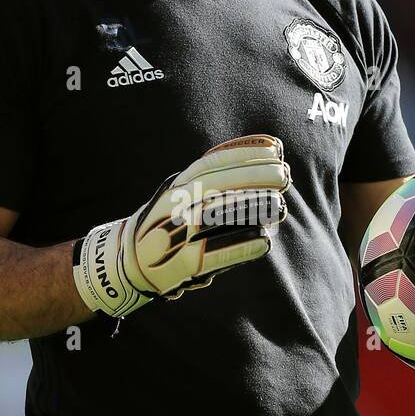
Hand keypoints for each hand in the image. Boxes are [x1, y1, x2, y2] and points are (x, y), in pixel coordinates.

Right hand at [72, 134, 290, 317]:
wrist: (129, 263)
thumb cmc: (170, 224)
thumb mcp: (184, 193)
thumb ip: (215, 180)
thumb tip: (264, 159)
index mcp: (177, 186)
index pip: (212, 164)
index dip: (244, 154)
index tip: (276, 150)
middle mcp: (173, 206)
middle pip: (215, 185)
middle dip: (252, 177)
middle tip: (285, 175)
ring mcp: (174, 234)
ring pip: (214, 215)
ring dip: (249, 208)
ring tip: (280, 204)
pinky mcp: (180, 265)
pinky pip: (212, 255)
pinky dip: (239, 248)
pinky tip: (264, 242)